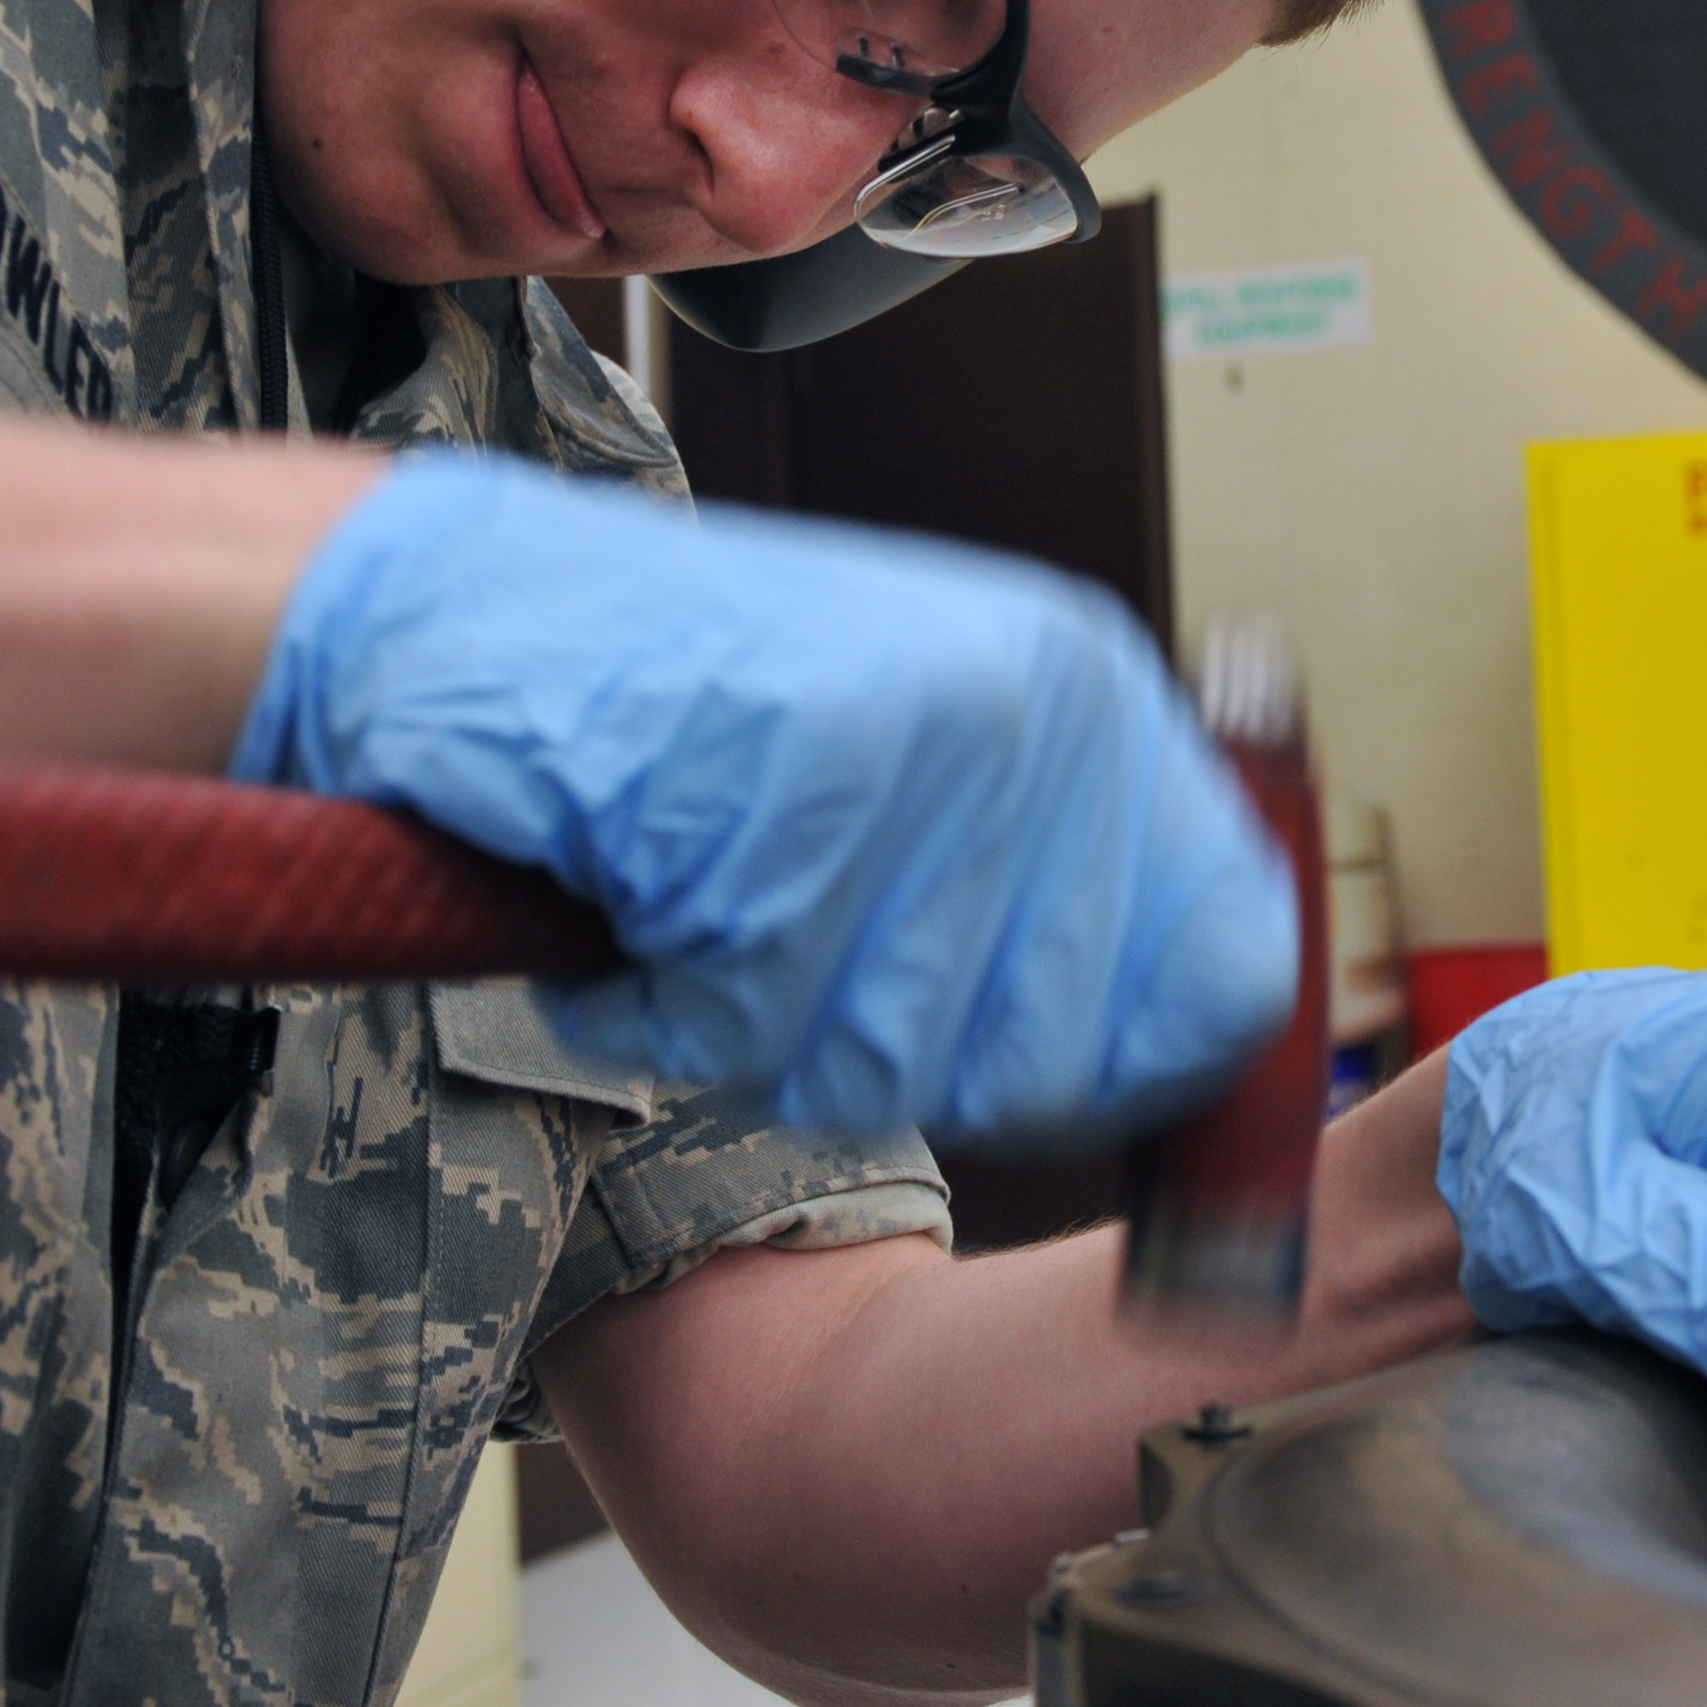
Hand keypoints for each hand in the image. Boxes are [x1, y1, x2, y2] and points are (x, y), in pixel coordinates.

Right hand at [236, 451, 1291, 1143]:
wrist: (472, 615)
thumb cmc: (693, 718)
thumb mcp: (925, 770)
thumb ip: (1051, 893)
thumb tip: (1191, 1062)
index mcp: (1091, 695)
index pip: (1233, 965)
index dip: (1145, 1071)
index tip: (1043, 1091)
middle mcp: (1032, 706)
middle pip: (1056, 1052)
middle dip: (906, 1062)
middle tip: (791, 981)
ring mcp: (910, 745)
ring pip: (892, 1055)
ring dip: (766, 1037)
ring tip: (701, 923)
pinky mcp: (775, 797)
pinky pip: (748, 1021)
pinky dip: (661, 1012)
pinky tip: (631, 912)